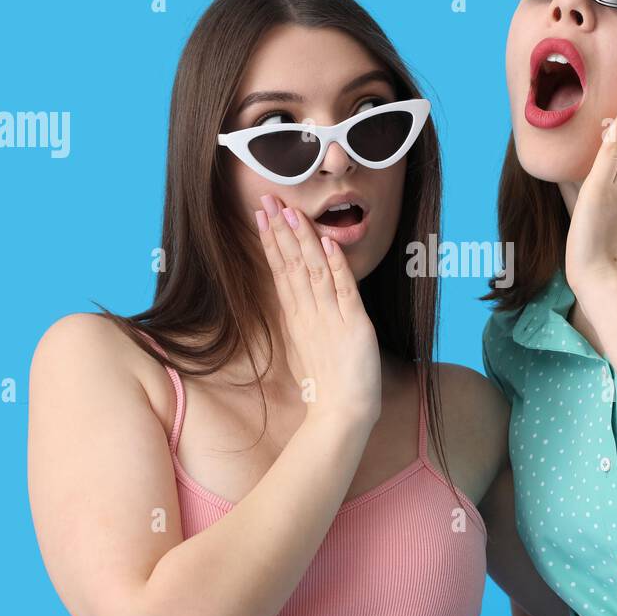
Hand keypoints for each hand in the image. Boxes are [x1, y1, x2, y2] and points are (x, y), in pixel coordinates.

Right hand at [255, 195, 381, 429]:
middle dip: (279, 230)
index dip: (272, 241)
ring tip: (291, 211)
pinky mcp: (354, 325)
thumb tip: (292, 304)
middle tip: (266, 199)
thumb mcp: (306, 350)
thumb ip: (300, 324)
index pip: (282, 270)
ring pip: (314, 270)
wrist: (341, 415)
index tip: (261, 216)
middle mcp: (309, 313)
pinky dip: (337, 265)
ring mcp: (330, 317)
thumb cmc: (327, 388)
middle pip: (291, 264)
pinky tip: (328, 243)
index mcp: (297, 318)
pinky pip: (344, 289)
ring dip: (303, 239)